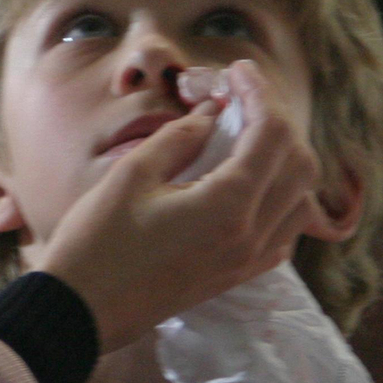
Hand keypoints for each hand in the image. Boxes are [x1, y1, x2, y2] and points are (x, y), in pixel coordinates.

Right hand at [36, 60, 321, 351]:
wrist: (82, 311)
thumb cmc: (96, 242)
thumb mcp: (131, 175)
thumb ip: (179, 139)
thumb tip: (212, 115)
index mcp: (227, 207)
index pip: (271, 135)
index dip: (259, 93)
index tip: (236, 71)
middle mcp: (251, 236)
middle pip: (297, 164)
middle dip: (277, 120)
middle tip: (243, 96)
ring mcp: (248, 260)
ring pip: (300, 198)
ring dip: (284, 158)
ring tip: (249, 134)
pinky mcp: (238, 276)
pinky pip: (284, 231)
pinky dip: (280, 197)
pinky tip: (251, 182)